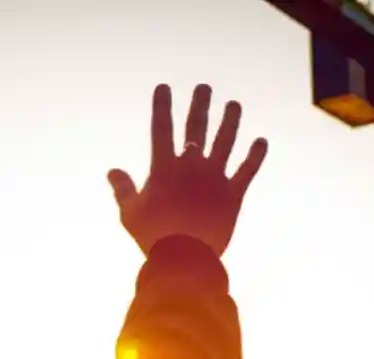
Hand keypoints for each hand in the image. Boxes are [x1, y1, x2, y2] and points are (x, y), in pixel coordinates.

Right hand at [108, 83, 268, 256]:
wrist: (184, 257)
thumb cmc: (152, 236)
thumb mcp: (129, 213)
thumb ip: (123, 189)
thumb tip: (112, 170)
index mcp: (164, 168)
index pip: (162, 129)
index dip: (162, 106)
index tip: (164, 87)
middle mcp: (191, 166)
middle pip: (196, 128)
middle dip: (200, 105)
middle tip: (204, 88)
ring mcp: (214, 178)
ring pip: (225, 142)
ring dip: (230, 121)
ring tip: (234, 105)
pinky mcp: (233, 195)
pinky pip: (247, 171)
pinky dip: (255, 156)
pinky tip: (261, 141)